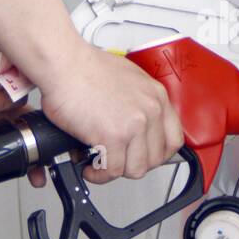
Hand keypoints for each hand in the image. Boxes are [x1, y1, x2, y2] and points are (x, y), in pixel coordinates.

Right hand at [39, 41, 184, 184]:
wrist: (64, 64)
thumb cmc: (86, 68)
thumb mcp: (128, 78)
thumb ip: (139, 101)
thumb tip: (137, 123)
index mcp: (157, 96)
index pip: (174, 139)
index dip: (158, 154)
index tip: (144, 157)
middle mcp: (150, 111)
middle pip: (155, 158)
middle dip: (134, 164)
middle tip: (118, 160)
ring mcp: (134, 125)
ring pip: (135, 169)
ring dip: (116, 171)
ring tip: (102, 164)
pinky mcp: (112, 136)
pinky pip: (111, 170)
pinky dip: (99, 174)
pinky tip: (90, 166)